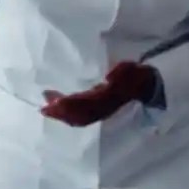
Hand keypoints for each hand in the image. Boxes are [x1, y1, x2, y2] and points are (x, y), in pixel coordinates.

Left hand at [40, 62, 157, 126]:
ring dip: (62, 116)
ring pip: (79, 119)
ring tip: (46, 108)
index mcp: (108, 97)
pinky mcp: (98, 111)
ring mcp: (100, 112)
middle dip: (61, 113)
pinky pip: (81, 118)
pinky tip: (57, 109)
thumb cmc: (135, 74)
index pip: (85, 103)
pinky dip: (67, 116)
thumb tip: (108, 77)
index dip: (69, 104)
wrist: (146, 86)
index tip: (54, 101)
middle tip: (43, 108)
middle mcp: (103, 108)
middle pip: (79, 115)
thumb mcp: (131, 69)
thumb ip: (121, 71)